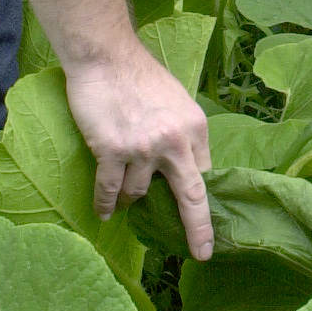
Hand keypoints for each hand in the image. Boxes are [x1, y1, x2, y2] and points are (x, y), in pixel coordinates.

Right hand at [64, 42, 213, 258]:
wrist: (106, 57)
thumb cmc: (139, 76)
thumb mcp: (177, 102)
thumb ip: (183, 134)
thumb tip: (185, 166)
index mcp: (195, 127)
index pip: (204, 174)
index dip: (203, 200)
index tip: (206, 222)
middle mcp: (174, 141)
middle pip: (191, 197)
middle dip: (198, 229)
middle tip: (202, 252)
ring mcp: (143, 148)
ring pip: (139, 193)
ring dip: (130, 200)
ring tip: (122, 202)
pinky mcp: (113, 151)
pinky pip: (111, 191)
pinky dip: (107, 204)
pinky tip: (105, 213)